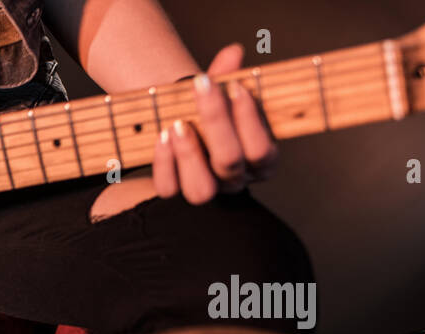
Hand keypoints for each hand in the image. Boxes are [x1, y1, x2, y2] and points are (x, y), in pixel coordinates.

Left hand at [152, 44, 279, 204]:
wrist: (185, 120)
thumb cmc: (212, 108)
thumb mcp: (223, 91)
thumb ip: (227, 75)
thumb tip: (233, 52)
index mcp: (260, 159)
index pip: (261, 150)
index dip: (249, 119)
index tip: (235, 86)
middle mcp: (235, 179)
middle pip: (230, 162)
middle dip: (216, 122)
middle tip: (203, 87)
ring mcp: (206, 188)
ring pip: (200, 189)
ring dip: (188, 154)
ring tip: (179, 123)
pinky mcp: (176, 190)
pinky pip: (168, 189)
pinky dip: (163, 162)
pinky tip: (163, 135)